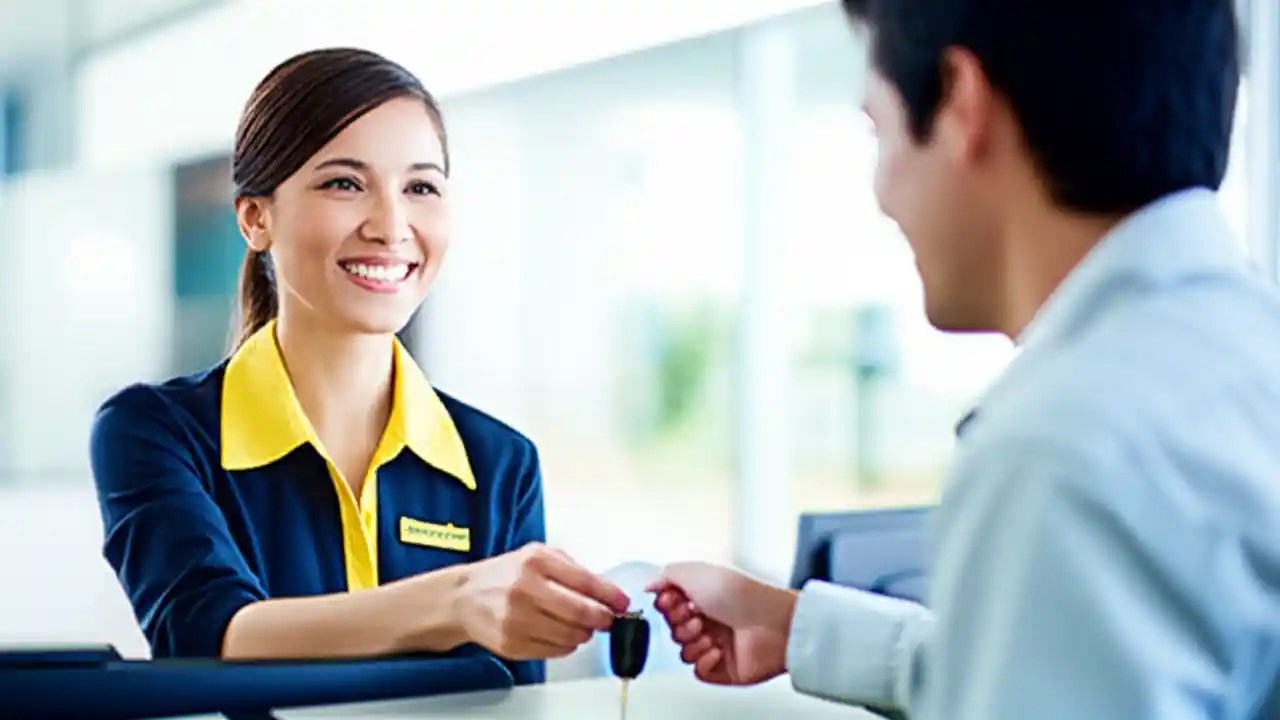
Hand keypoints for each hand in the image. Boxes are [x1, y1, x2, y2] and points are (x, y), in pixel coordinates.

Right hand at [455, 543, 630, 659]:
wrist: (464, 597)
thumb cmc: (506, 574)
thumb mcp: (538, 555)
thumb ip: (573, 570)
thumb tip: (608, 592)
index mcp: (536, 562)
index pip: (586, 582)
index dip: (611, 596)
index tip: (623, 603)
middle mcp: (525, 590)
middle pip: (582, 613)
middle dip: (603, 619)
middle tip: (608, 619)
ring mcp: (517, 620)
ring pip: (571, 636)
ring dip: (586, 633)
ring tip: (582, 626)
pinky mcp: (512, 644)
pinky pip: (555, 651)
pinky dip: (567, 645)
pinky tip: (561, 633)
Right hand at [645, 562, 796, 685]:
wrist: (772, 624)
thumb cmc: (741, 595)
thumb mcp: (696, 571)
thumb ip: (667, 575)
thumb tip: (651, 585)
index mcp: (704, 595)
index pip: (670, 605)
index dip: (667, 604)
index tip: (673, 600)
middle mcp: (710, 618)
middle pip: (673, 628)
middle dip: (680, 623)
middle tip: (695, 615)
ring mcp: (717, 643)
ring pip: (683, 651)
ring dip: (691, 642)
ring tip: (708, 634)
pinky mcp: (724, 667)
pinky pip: (699, 671)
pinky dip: (703, 662)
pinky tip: (716, 650)